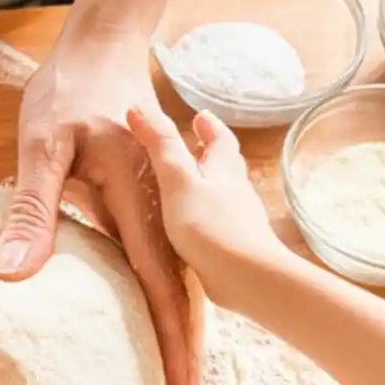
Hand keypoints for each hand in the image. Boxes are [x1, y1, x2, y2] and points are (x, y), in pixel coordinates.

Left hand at [0, 42, 202, 384]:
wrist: (100, 55)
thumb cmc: (68, 96)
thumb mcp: (41, 147)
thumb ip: (32, 211)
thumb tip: (14, 277)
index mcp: (139, 200)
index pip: (159, 282)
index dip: (171, 339)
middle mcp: (162, 210)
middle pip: (182, 293)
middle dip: (185, 353)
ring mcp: (162, 211)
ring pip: (180, 282)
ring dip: (182, 334)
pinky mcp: (151, 210)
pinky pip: (166, 265)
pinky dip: (169, 304)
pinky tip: (163, 333)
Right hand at [125, 106, 287, 307]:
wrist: (246, 276)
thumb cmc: (209, 225)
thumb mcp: (178, 180)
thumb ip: (160, 146)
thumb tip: (138, 108)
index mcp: (224, 168)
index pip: (220, 138)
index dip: (209, 125)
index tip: (200, 116)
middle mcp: (237, 189)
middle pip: (227, 164)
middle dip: (212, 152)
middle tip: (198, 144)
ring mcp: (240, 219)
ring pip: (225, 193)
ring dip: (211, 184)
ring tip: (192, 185)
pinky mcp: (237, 246)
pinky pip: (221, 222)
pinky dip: (209, 215)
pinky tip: (196, 227)